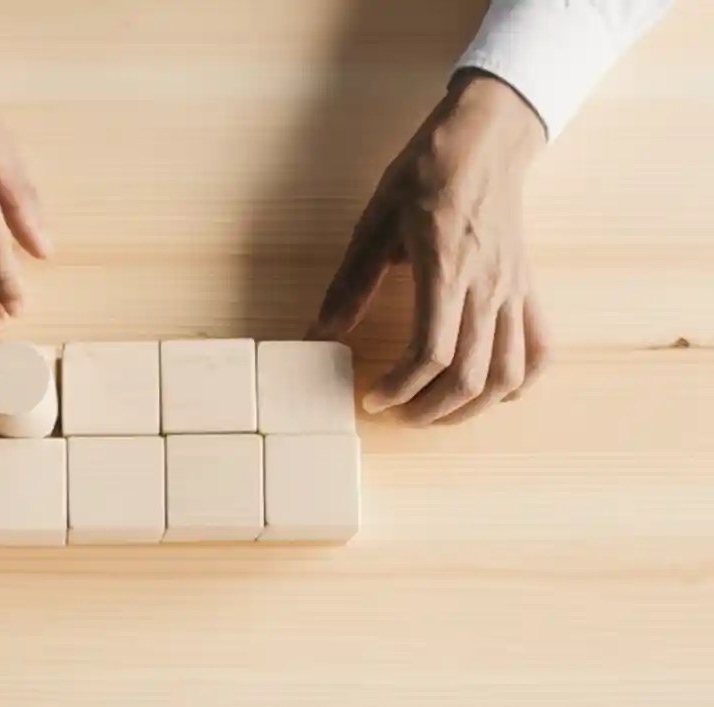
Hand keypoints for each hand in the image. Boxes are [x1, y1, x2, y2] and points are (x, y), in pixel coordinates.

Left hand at [308, 71, 551, 424]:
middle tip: (396, 414)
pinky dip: (519, 383)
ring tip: (435, 412)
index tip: (371, 397)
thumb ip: (349, 283)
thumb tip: (317, 332)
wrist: (485, 140)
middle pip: (472, 375)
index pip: (432, 351)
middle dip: (430, 410)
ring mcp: (514, 291)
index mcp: (444, 268)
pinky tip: (490, 392)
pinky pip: (539, 350)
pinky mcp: (527, 289)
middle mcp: (487, 287)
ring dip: (472, 408)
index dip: (400, 387)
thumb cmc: (426, 173)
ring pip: (509, 375)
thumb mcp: (374, 223)